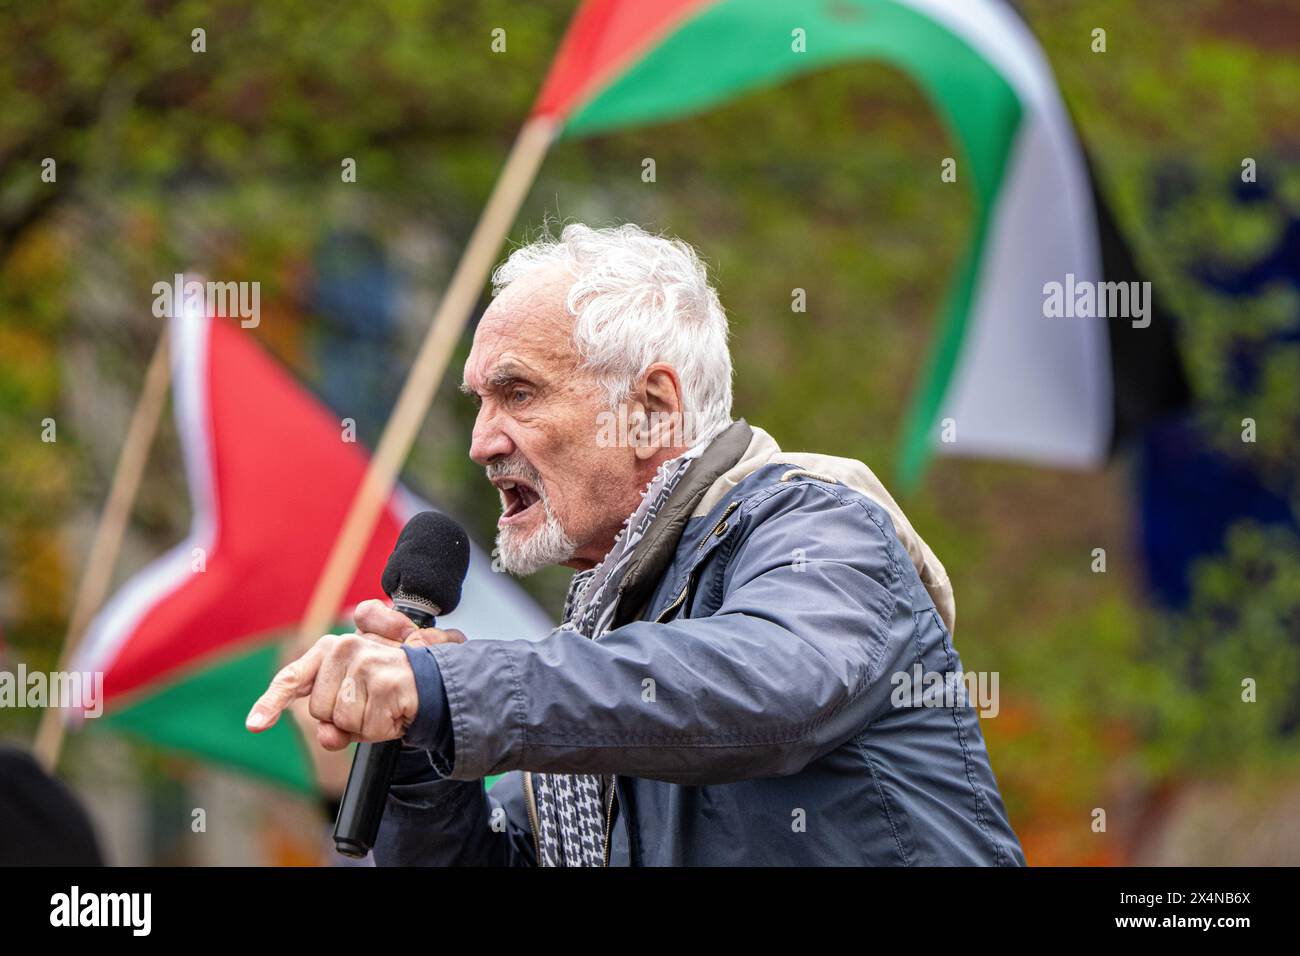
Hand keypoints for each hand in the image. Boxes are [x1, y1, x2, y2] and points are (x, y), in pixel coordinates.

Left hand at [245, 600, 465, 750]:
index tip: (255, 725)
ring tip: (385, 706)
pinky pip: (368, 727)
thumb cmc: (393, 690)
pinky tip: (396, 711)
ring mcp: (365, 663)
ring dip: (365, 724)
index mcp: (332, 649)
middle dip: (343, 719)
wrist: (438, 680)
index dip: (271, 702)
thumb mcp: (357, 706)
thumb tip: (327, 738)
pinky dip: (383, 729)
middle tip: (371, 705)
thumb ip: (334, 723)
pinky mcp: (385, 682)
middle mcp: (345, 648)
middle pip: (320, 710)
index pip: (294, 678)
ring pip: (342, 721)